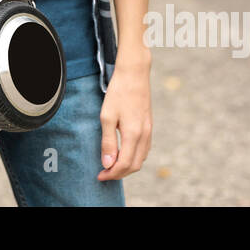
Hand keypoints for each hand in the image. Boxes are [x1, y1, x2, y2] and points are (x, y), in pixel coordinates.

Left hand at [97, 61, 151, 181]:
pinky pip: (144, 149)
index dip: (112, 174)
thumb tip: (108, 163)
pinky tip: (124, 153)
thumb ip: (108, 142)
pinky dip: (135, 157)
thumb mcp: (107, 117)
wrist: (134, 74)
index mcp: (133, 134)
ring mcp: (149, 131)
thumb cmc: (118, 93)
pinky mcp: (149, 126)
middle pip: (135, 165)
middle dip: (119, 173)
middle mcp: (144, 135)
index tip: (100, 175)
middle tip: (104, 173)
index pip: (125, 164)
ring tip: (111, 165)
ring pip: (141, 159)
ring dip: (127, 166)